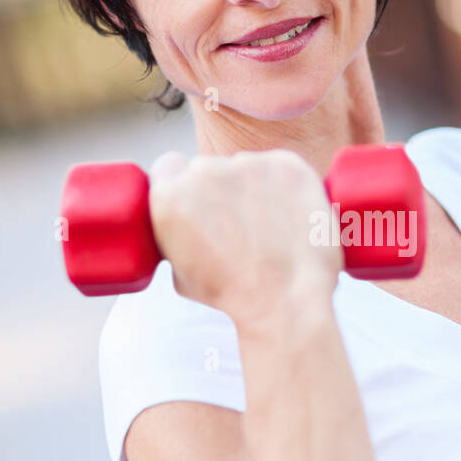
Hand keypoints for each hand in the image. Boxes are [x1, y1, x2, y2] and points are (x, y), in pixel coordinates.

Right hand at [147, 149, 343, 329]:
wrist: (285, 296)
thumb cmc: (233, 292)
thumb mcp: (180, 271)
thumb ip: (177, 235)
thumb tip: (189, 227)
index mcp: (170, 195)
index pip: (169, 168)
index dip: (184, 185)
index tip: (199, 202)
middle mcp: (205, 171)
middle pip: (210, 167)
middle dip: (221, 190)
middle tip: (239, 223)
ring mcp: (248, 163)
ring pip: (248, 168)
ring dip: (255, 189)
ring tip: (270, 229)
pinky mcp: (286, 164)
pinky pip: (281, 169)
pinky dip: (286, 187)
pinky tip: (291, 218)